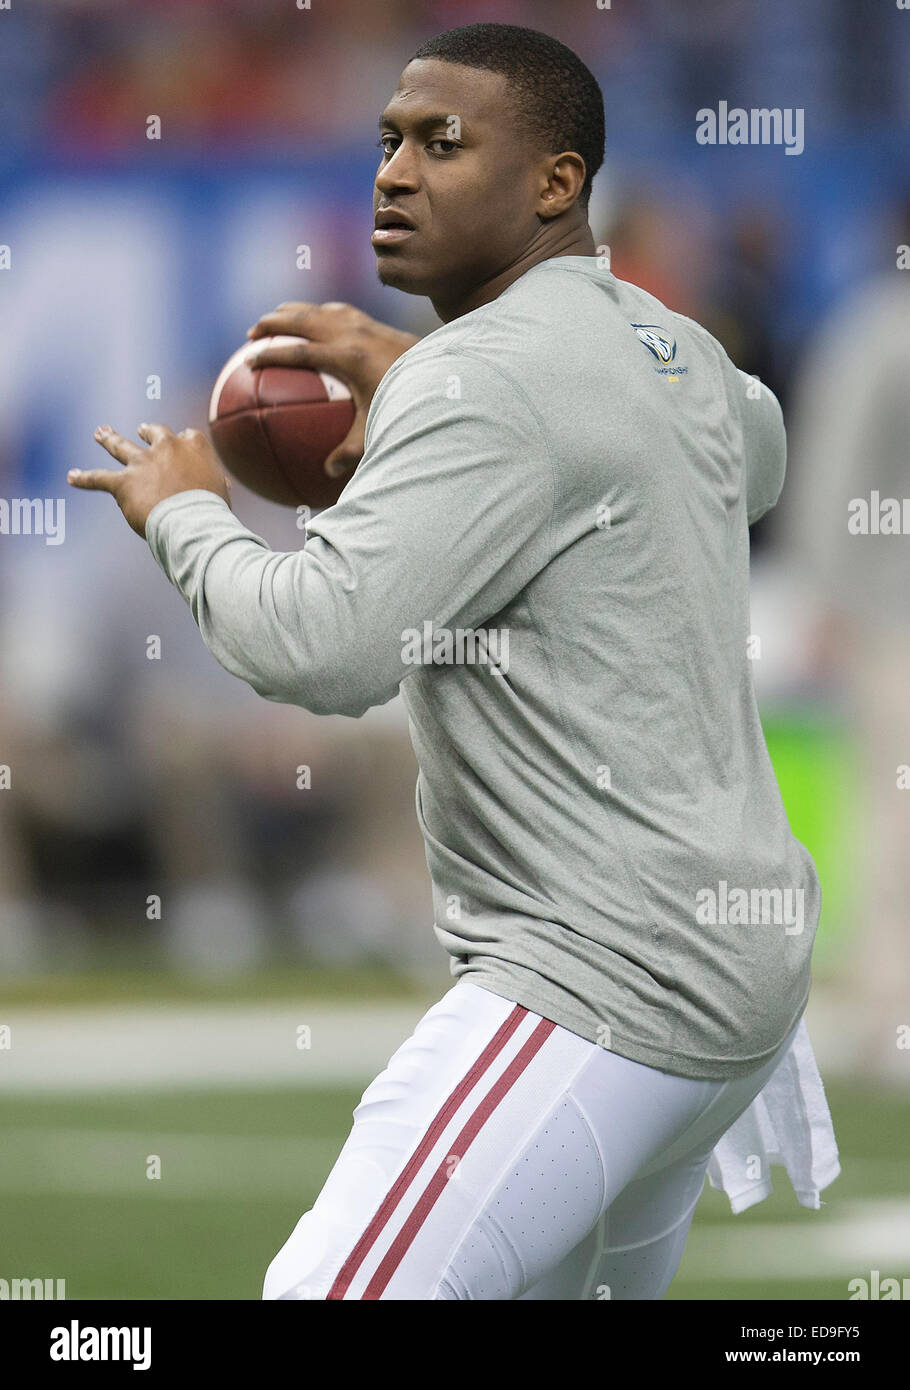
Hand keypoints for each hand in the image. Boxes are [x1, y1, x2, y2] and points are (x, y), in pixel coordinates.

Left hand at [68, 423, 232, 537]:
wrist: (192, 521)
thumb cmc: (213, 510)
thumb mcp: (221, 492)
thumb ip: (216, 483)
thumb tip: (223, 484)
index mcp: (194, 445)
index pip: (186, 436)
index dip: (182, 442)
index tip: (181, 446)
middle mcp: (166, 447)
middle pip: (154, 433)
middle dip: (147, 431)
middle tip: (141, 429)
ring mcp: (142, 463)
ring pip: (120, 446)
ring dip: (109, 438)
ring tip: (101, 432)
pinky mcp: (123, 483)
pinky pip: (99, 478)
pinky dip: (84, 478)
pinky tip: (71, 477)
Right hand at [247, 301, 419, 479]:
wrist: (445, 378)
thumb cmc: (409, 409)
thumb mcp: (376, 435)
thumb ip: (349, 454)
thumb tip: (328, 472)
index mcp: (348, 358)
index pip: (299, 351)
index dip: (270, 354)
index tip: (248, 360)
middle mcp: (355, 334)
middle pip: (303, 319)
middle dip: (274, 322)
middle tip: (252, 332)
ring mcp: (368, 325)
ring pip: (322, 309)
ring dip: (296, 311)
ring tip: (277, 318)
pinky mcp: (380, 325)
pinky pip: (343, 312)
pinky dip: (323, 313)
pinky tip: (319, 322)